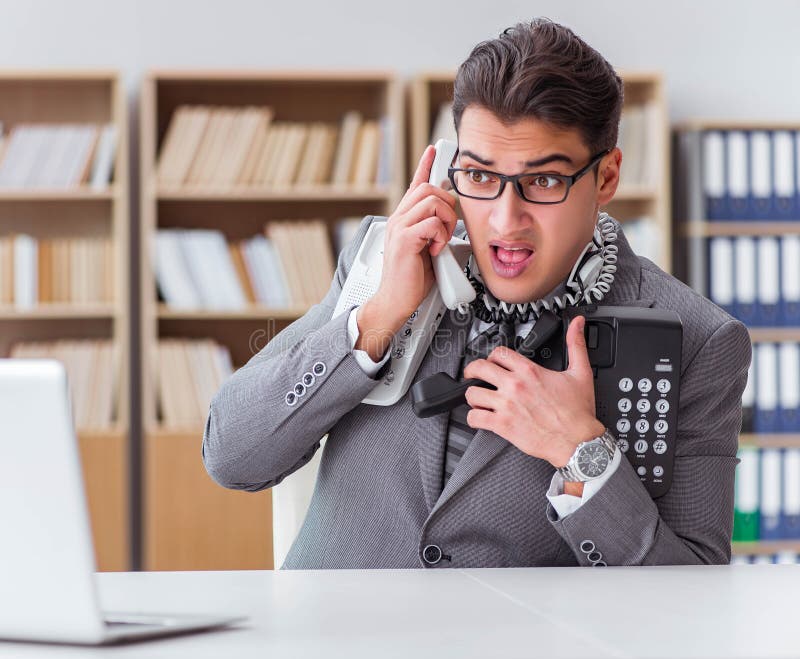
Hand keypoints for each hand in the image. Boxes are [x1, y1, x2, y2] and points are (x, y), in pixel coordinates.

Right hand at [356, 146, 457, 359]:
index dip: (424, 165)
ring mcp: (399, 228)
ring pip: (431, 201)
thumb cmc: (411, 279)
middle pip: (428, 188)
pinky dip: (440, 236)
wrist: (395, 301)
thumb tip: (451, 220)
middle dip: (448, 203)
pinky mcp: (404, 240)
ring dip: (446, 220)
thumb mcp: (426, 248)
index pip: (414, 184)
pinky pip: (431, 223)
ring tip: (441, 240)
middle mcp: (398, 219)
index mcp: (403, 219)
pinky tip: (435, 250)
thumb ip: (434, 231)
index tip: (432, 150)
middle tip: (448, 225)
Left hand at [462, 315, 604, 468]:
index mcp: (529, 371)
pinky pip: (475, 418)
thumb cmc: (578, 413)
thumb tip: (577, 324)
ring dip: (472, 395)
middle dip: (473, 371)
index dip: (492, 356)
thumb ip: (576, 344)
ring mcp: (506, 406)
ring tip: (478, 397)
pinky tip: (480, 417)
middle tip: (473, 375)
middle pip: (478, 369)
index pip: (499, 353)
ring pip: (472, 394)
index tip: (492, 362)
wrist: (578, 442)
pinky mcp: (502, 425)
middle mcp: (515, 386)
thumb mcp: (580, 372)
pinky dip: (473, 418)